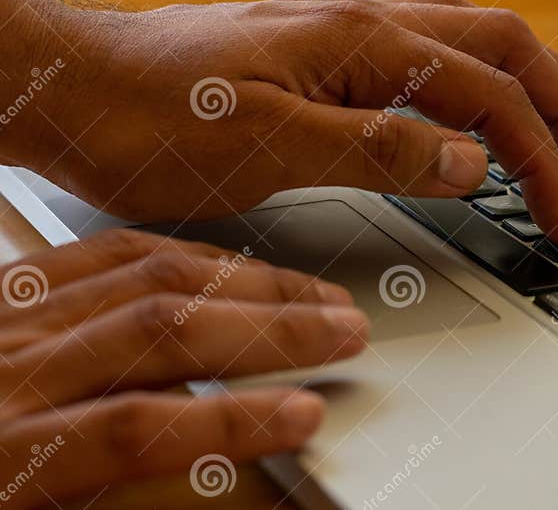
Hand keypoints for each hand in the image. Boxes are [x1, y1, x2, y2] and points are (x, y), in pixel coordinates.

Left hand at [0, 229, 366, 507]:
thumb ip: (107, 484)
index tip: (306, 417)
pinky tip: (231, 264)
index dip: (231, 424)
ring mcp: (9, 316)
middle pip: (158, 335)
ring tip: (313, 295)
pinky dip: (184, 254)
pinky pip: (106, 252)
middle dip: (269, 333)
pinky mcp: (11, 283)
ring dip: (246, 284)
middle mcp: (7, 373)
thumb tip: (205, 477)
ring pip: (146, 280)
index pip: (133, 429)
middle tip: (344, 333)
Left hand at [13, 0, 557, 246]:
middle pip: (506, 47)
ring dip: (533, 81)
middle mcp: (369, 24)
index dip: (544, 162)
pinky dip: (481, 75)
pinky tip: (479, 99)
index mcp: (368, 44)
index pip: (492, 98)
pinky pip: (433, 48)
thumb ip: (380, 147)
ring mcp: (350, 32)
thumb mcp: (271, 145)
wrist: (79, 85)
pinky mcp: (329, 50)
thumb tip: (475, 158)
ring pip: (474, 37)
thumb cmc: (156, 118)